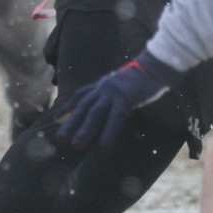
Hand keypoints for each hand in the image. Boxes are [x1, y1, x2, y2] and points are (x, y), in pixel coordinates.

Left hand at [54, 49, 181, 148]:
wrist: (155, 67)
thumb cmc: (142, 78)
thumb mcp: (121, 85)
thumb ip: (112, 96)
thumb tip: (108, 111)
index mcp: (102, 83)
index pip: (80, 95)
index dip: (68, 106)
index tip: (57, 117)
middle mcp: (103, 87)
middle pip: (83, 106)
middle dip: (71, 123)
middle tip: (60, 138)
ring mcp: (113, 92)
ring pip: (95, 113)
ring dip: (84, 130)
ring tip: (76, 145)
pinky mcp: (125, 98)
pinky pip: (115, 118)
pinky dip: (109, 132)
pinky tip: (104, 145)